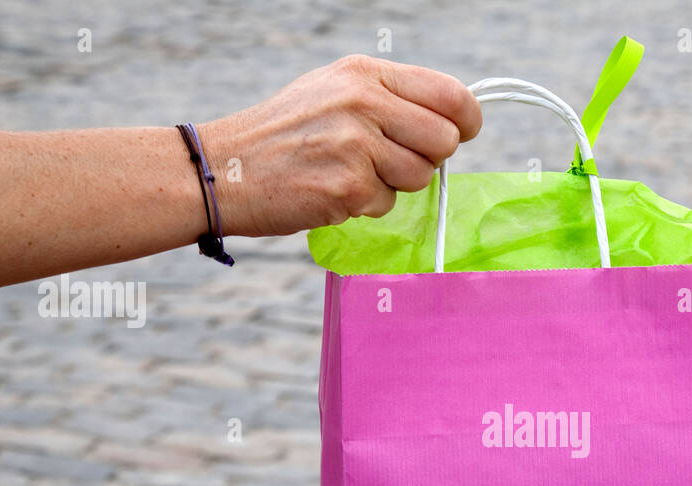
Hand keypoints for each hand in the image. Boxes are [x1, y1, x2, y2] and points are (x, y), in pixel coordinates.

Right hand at [202, 55, 482, 236]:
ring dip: (394, 185)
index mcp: (365, 74)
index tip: (461, 132)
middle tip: (393, 161)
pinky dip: (365, 206)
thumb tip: (451, 120)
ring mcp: (356, 146)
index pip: (449, 94)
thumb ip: (390, 99)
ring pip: (419, 176)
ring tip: (352, 173)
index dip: (466, 120)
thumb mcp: (334, 92)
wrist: (224, 168)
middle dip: (428, 158)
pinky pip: (386, 204)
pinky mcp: (347, 188)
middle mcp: (363, 103)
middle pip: (443, 140)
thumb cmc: (285, 135)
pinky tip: (332, 191)